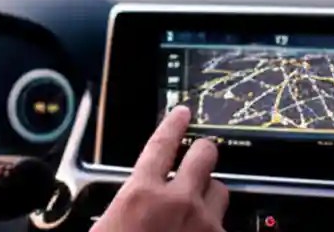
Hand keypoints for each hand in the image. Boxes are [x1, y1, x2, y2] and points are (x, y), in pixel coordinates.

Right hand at [92, 106, 228, 231]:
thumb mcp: (108, 226)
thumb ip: (126, 203)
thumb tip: (131, 199)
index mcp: (141, 195)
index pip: (161, 145)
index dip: (173, 125)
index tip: (182, 113)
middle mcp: (178, 202)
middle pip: (203, 155)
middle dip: (203, 150)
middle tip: (200, 150)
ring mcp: (205, 222)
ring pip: (220, 189)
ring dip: (210, 192)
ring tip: (198, 203)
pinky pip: (225, 221)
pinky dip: (214, 223)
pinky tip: (201, 228)